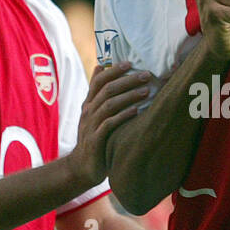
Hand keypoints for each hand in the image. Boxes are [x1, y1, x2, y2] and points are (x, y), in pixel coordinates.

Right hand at [69, 61, 151, 184]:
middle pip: (107, 90)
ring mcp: (91, 125)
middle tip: (146, 75)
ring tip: (146, 91)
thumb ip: (96, 92)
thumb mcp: (93, 113)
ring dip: (129, 96)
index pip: (98, 80)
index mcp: (89, 103)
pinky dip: (123, 116)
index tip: (130, 63)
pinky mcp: (96, 140)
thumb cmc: (93, 137)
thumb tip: (101, 66)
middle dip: (127, 80)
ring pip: (109, 105)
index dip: (113, 70)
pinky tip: (136, 111)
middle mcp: (89, 112)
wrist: (82, 166)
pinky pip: (109, 124)